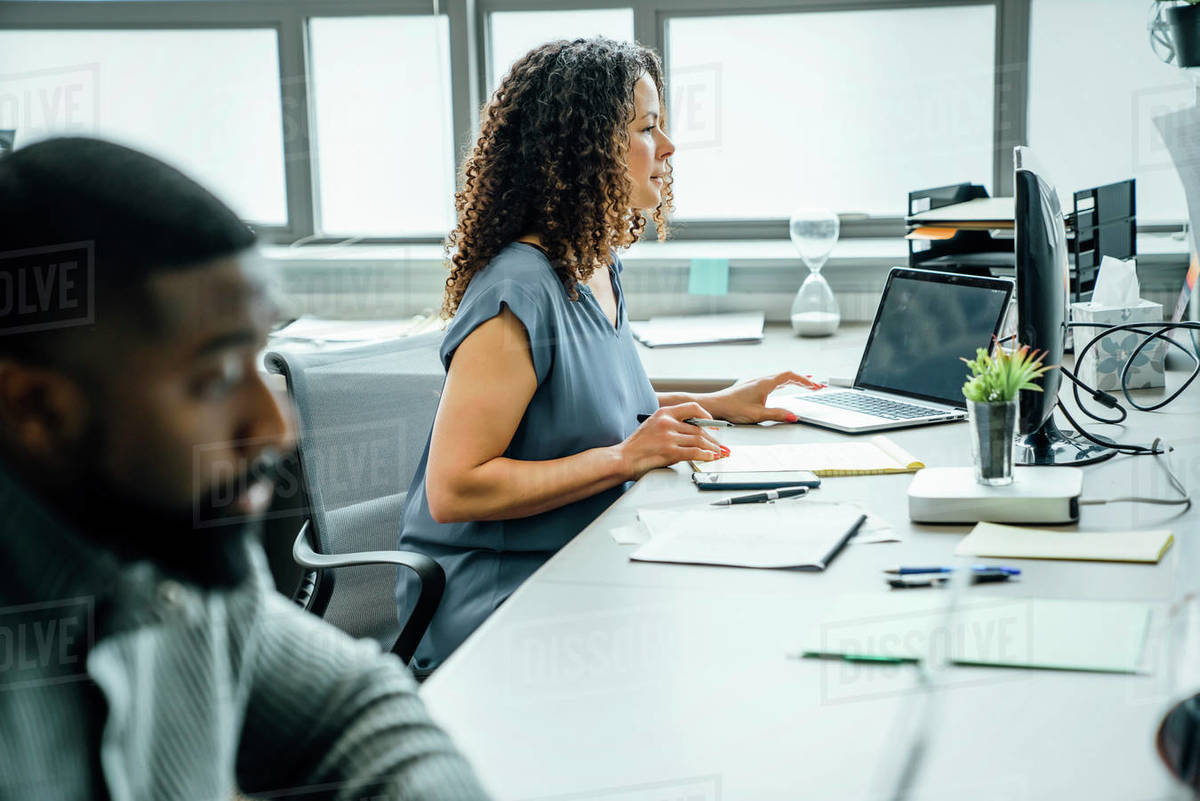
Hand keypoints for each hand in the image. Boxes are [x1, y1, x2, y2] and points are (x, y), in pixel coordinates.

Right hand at [617, 403, 728, 479]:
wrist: (623, 458)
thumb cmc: (636, 445)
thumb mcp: (652, 425)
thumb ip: (670, 425)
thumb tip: (691, 432)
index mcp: (664, 412)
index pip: (692, 408)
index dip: (706, 415)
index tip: (712, 423)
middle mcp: (667, 422)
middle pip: (698, 428)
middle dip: (712, 439)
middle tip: (720, 445)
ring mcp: (669, 437)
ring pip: (699, 440)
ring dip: (712, 448)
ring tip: (718, 453)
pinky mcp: (670, 451)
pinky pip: (694, 452)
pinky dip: (705, 455)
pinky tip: (710, 457)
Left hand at [701, 371, 824, 424]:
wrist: (714, 405)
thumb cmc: (732, 408)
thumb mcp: (757, 414)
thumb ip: (777, 414)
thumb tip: (793, 417)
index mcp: (765, 383)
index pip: (790, 376)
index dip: (805, 380)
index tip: (815, 386)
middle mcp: (761, 380)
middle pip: (787, 376)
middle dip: (803, 380)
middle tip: (817, 386)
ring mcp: (756, 383)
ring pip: (779, 378)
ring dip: (794, 380)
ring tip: (806, 383)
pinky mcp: (751, 388)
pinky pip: (772, 382)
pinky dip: (783, 383)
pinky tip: (784, 386)